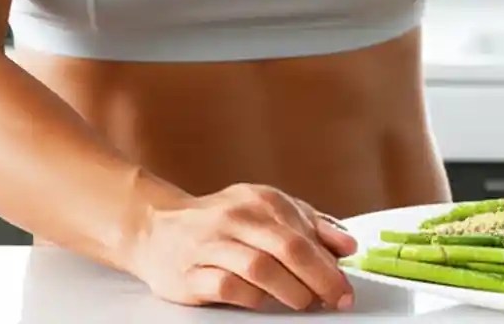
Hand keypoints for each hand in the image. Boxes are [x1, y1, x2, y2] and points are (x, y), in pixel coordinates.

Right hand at [128, 183, 357, 310]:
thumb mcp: (267, 212)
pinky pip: (228, 288)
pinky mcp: (189, 273)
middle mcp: (235, 217)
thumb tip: (347, 245)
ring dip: (290, 290)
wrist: (156, 228)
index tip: (345, 286)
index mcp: (260, 200)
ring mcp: (210, 244)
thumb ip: (310, 225)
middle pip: (287, 247)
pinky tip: (263, 303)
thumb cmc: (222, 224)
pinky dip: (253, 298)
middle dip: (319, 278)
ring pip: (260, 267)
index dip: (329, 262)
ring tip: (304, 303)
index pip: (304, 231)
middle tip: (336, 300)